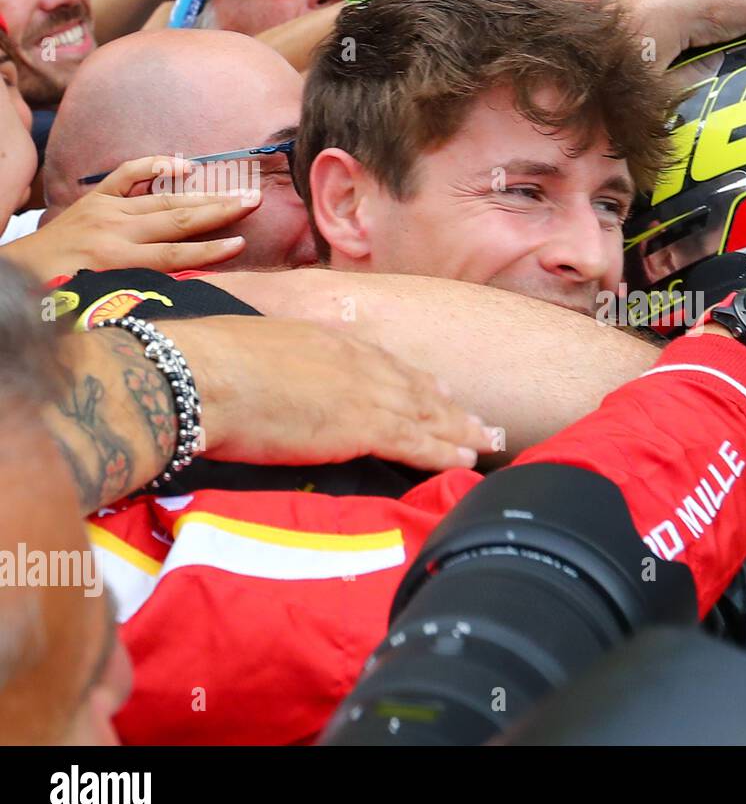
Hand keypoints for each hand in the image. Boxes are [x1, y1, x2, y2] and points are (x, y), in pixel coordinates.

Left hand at [0, 157, 256, 281]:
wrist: (20, 272)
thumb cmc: (61, 295)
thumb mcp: (99, 305)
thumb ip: (136, 295)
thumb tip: (175, 293)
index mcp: (116, 261)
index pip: (175, 255)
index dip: (210, 251)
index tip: (241, 244)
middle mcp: (115, 231)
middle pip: (177, 220)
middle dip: (219, 211)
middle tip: (252, 201)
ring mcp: (107, 210)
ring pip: (163, 199)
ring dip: (203, 195)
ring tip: (236, 190)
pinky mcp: (97, 198)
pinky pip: (128, 175)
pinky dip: (156, 166)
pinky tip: (184, 166)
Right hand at [162, 316, 502, 471]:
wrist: (199, 375)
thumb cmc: (208, 363)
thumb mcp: (256, 348)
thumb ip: (282, 364)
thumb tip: (274, 380)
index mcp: (331, 342)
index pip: (387, 365)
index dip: (418, 382)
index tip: (443, 391)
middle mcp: (357, 363)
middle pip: (417, 390)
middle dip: (452, 409)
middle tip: (483, 422)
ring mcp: (363, 394)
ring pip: (426, 416)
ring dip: (459, 432)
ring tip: (488, 442)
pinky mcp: (361, 427)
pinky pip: (414, 442)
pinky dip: (442, 453)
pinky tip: (463, 461)